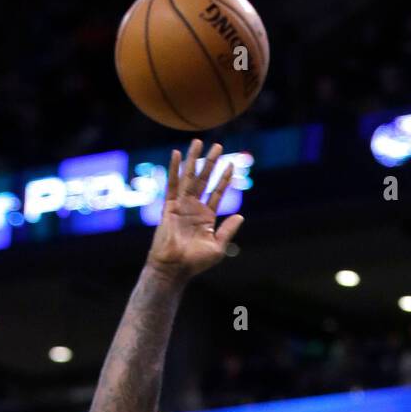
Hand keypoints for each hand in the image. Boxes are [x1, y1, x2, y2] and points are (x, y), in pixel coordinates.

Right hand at [147, 139, 243, 277]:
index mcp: (207, 217)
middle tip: (218, 146)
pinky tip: (176, 154)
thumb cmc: (196, 262)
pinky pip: (172, 184)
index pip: (217, 193)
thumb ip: (228, 230)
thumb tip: (240, 215)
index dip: (224, 179)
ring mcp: (182, 205)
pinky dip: (174, 169)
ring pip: (189, 178)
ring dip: (193, 160)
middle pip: (204, 180)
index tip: (232, 165)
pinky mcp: (170, 206)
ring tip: (198, 142)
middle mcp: (194, 208)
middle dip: (211, 163)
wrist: (175, 268)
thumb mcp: (218, 247)